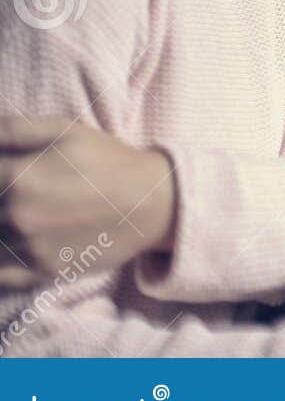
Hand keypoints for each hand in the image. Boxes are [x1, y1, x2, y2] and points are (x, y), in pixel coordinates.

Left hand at [0, 117, 176, 288]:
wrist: (153, 202)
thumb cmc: (109, 161)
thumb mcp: (67, 129)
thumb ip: (15, 128)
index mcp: (16, 178)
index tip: (6, 176)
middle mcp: (16, 216)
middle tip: (15, 193)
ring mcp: (27, 248)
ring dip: (0, 228)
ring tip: (17, 217)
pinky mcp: (40, 272)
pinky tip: (13, 244)